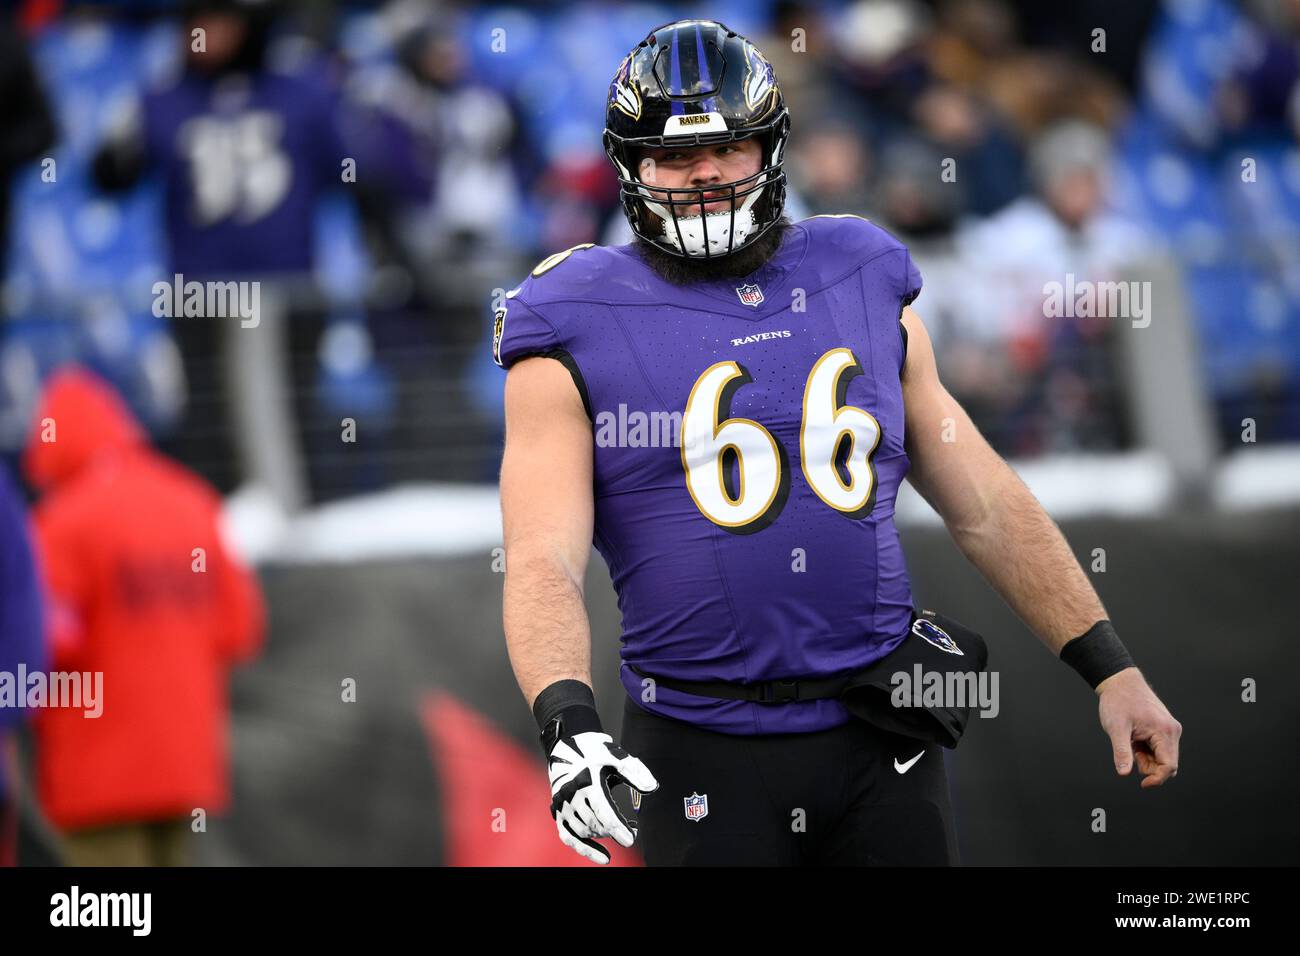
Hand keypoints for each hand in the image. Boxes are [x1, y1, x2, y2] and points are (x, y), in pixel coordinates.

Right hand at [547, 730, 658, 863]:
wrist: (566, 746)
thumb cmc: (595, 751)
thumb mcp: (616, 756)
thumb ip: (635, 772)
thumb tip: (652, 788)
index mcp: (587, 781)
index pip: (604, 813)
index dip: (618, 829)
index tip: (630, 839)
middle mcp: (571, 795)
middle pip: (595, 824)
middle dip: (613, 831)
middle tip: (629, 829)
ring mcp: (562, 805)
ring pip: (584, 831)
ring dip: (602, 835)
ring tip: (615, 830)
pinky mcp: (557, 812)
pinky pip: (568, 837)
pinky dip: (585, 849)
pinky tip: (604, 857)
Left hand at [1096, 667, 1181, 788]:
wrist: (1120, 681)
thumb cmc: (1117, 702)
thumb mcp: (1116, 728)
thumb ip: (1122, 751)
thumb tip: (1124, 774)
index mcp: (1164, 731)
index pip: (1169, 766)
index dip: (1157, 779)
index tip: (1142, 784)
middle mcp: (1172, 731)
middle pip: (1168, 764)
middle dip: (1149, 766)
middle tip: (1130, 751)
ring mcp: (1169, 729)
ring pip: (1163, 757)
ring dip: (1147, 758)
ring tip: (1130, 741)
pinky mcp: (1164, 728)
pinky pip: (1160, 749)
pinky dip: (1147, 750)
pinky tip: (1134, 738)